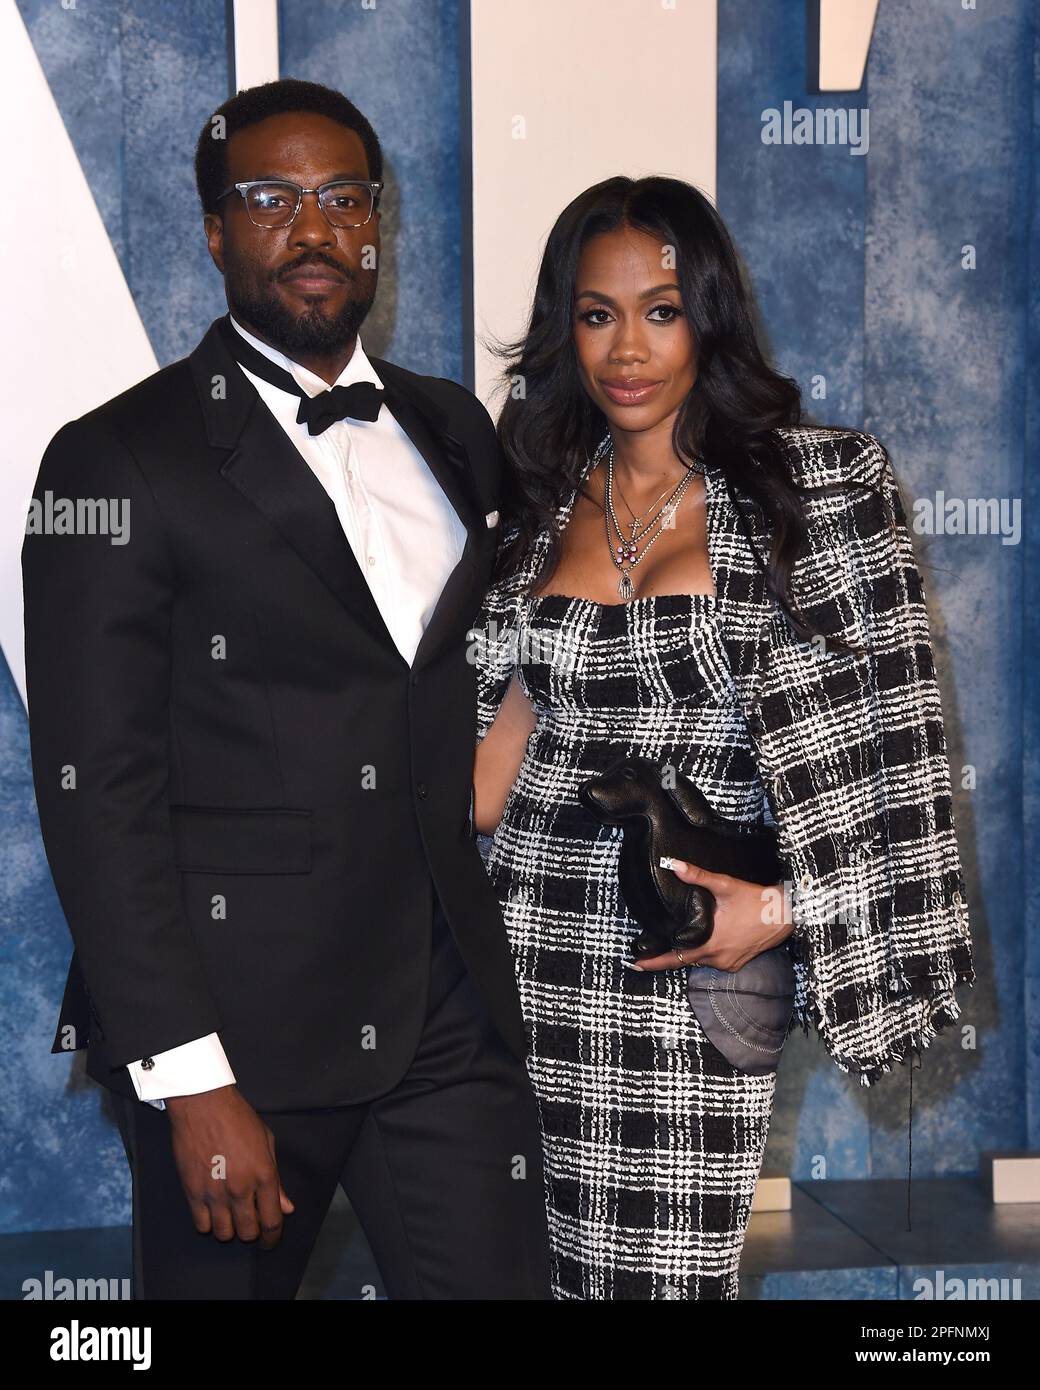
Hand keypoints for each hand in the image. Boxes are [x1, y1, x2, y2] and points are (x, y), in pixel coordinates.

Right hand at [165, 1085, 294, 1246]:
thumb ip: (277, 1180)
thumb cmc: (238, 1118)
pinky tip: (212, 1212)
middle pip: (248, 1232)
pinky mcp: (192, 1191)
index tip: (271, 1241)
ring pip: (224, 1233)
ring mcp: (215, 1192)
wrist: (203, 1105)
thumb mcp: (267, 1143)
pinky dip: (208, 1223)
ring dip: (230, 1229)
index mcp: (263, 1175)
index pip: (273, 1221)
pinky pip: (201, 1224)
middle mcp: (240, 1189)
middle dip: (252, 1233)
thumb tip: (286, 1207)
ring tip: (230, 1217)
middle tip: (250, 1225)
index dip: (273, 1238)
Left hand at [631, 861, 792, 972]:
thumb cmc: (756, 900)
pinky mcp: (738, 962)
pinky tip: (707, 939)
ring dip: (692, 950)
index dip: (654, 962)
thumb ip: (697, 876)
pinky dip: (708, 951)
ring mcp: (729, 963)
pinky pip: (715, 960)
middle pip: (686, 959)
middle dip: (669, 955)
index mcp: (710, 943)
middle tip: (650, 952)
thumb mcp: (725, 885)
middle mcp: (718, 958)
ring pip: (701, 960)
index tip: (635, 964)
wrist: (786, 914)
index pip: (675, 958)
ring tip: (682, 939)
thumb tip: (672, 864)